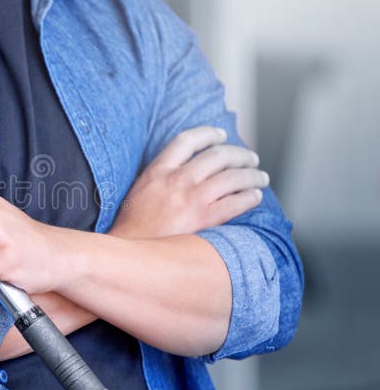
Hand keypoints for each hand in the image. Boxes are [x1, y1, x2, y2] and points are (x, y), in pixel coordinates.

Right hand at [110, 126, 268, 238]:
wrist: (129, 255)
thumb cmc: (132, 229)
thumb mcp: (139, 193)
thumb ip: (159, 178)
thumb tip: (183, 170)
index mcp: (157, 171)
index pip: (187, 141)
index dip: (208, 134)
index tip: (221, 134)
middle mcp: (175, 180)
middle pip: (217, 155)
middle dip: (239, 154)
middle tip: (250, 158)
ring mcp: (190, 199)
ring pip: (232, 177)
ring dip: (252, 175)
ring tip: (260, 177)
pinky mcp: (203, 220)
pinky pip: (236, 202)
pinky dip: (250, 196)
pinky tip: (255, 197)